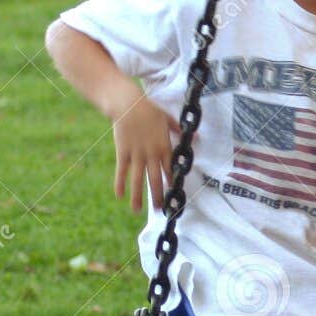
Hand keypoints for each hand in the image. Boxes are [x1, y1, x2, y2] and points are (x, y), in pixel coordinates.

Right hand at [112, 98, 180, 212]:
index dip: (172, 184)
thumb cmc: (149, 110)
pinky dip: (119, 184)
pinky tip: (119, 196)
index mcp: (164, 146)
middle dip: (158, 196)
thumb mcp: (167, 119)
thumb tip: (197, 137)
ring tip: (136, 211)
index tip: (174, 196)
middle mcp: (151, 153)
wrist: (128, 104)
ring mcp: (136, 154)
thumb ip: (179, 131)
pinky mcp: (123, 152)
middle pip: (155, 179)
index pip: (170, 170)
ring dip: (138, 197)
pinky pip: (121, 171)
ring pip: (137, 180)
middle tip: (160, 210)